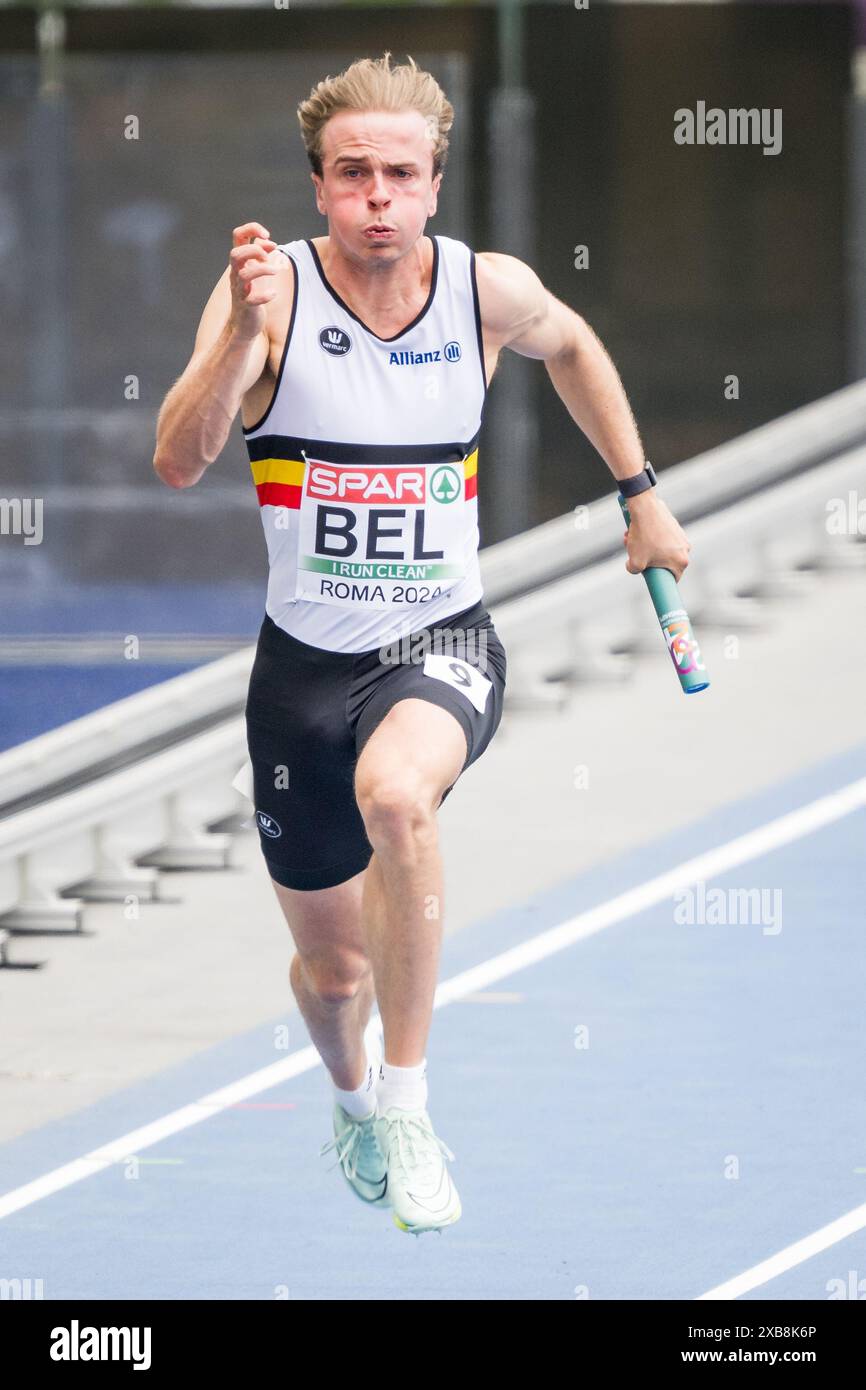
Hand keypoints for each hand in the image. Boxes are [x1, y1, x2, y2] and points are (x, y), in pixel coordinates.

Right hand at [228, 222, 280, 340]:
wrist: (243, 323)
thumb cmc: (251, 294)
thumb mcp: (256, 271)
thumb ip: (262, 255)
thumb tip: (271, 242)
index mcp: (239, 262)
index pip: (238, 236)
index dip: (252, 229)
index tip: (267, 235)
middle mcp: (236, 274)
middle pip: (235, 254)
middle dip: (254, 250)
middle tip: (267, 257)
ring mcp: (240, 290)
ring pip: (244, 274)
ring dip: (262, 269)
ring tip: (275, 272)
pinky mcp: (246, 306)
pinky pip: (252, 299)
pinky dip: (264, 295)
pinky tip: (273, 293)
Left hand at [622, 493, 690, 581]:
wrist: (645, 508)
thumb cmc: (643, 537)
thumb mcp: (635, 562)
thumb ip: (634, 571)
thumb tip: (634, 568)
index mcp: (681, 561)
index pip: (672, 578)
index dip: (659, 580)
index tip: (650, 577)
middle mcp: (685, 549)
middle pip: (664, 562)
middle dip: (646, 559)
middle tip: (633, 554)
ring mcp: (681, 536)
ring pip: (660, 548)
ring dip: (644, 547)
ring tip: (631, 539)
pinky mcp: (674, 525)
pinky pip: (661, 536)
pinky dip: (649, 536)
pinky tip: (636, 530)